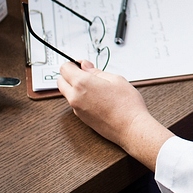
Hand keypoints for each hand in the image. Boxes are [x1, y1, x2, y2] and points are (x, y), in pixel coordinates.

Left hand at [58, 60, 172, 168]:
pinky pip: (75, 104)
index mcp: (82, 84)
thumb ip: (96, 71)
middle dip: (70, 75)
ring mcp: (77, 109)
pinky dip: (80, 98)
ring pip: (67, 93)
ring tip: (95, 87)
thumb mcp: (116, 79)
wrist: (131, 128)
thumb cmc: (127, 105)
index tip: (82, 65)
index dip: (73, 64)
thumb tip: (85, 66)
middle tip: (86, 74)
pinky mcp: (81, 118)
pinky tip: (97, 98)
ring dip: (75, 87)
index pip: (64, 68)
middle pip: (60, 81)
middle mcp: (75, 97)